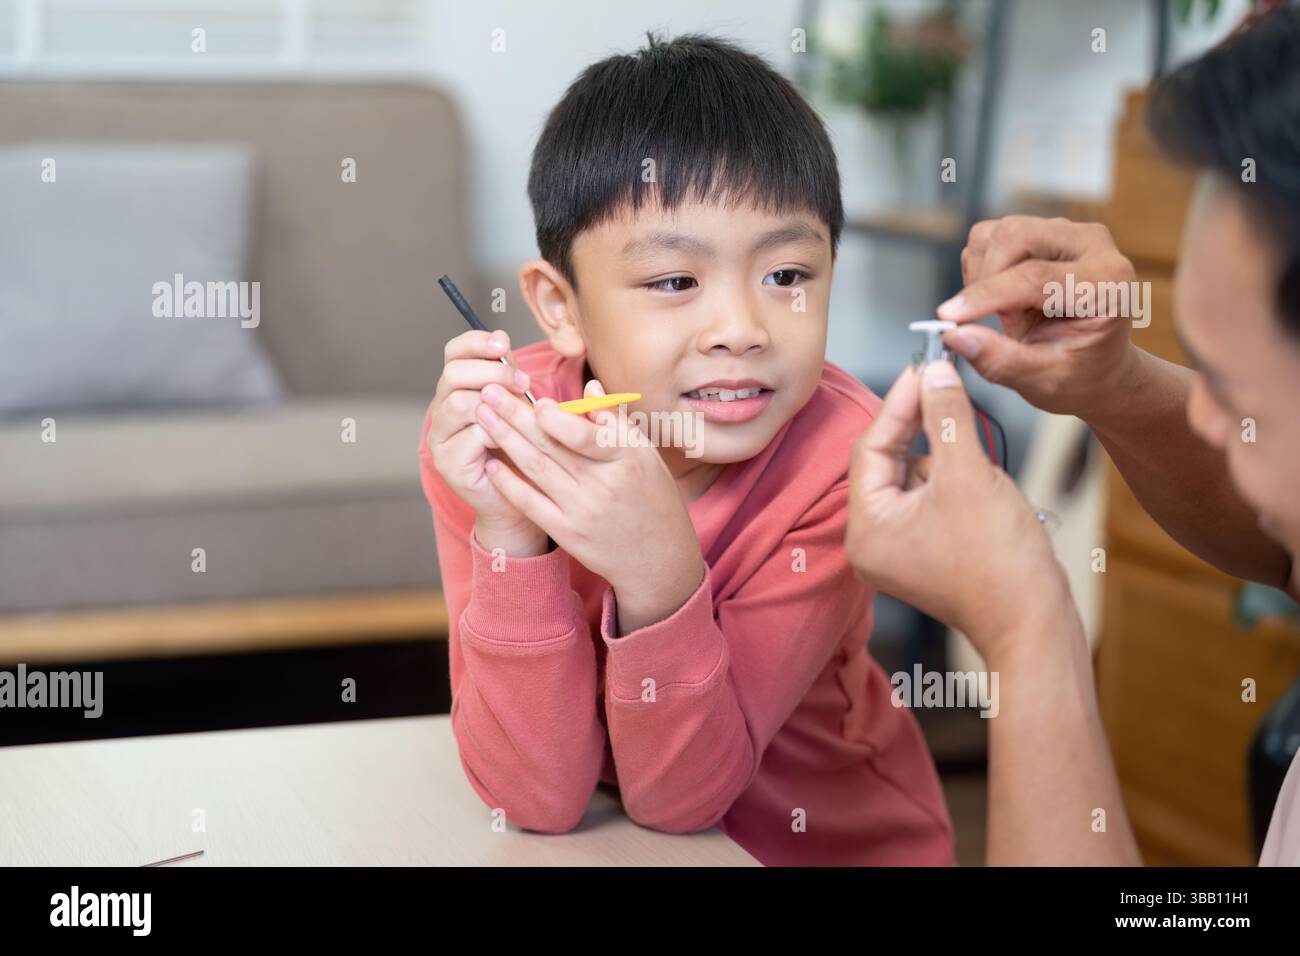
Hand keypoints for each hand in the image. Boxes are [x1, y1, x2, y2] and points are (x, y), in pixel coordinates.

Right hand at [427, 329, 545, 550]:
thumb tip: (503, 343)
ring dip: (496, 404)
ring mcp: (441, 438)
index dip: (476, 342)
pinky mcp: (448, 463)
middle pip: (453, 374)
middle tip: (522, 382)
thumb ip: (510, 376)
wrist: (522, 498)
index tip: (503, 342)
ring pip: (459, 403)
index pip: (454, 353)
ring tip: (520, 414)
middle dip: (492, 371)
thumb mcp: (521, 404)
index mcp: (458, 390)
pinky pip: (471, 436)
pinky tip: (511, 441)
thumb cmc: (524, 448)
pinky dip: (497, 434)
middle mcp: (442, 411)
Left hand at [474, 378, 705, 634]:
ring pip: (535, 468)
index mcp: (627, 458)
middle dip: (515, 415)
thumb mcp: (648, 456)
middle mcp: (603, 484)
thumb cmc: (654, 499)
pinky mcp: (567, 532)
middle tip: (489, 392)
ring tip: (483, 416)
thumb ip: (617, 421)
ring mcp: (582, 510)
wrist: (659, 559)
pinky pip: (531, 503)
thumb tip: (589, 386)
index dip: (554, 416)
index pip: (584, 434)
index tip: (533, 397)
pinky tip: (492, 463)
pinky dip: (509, 483)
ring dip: (505, 440)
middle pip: (551, 444)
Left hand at [846, 359, 1074, 663]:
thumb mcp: (969, 473)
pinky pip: (930, 499)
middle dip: (920, 426)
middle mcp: (872, 542)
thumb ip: (946, 417)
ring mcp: (900, 550)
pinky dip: (953, 478)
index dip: (899, 402)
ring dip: (942, 452)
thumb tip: (935, 372)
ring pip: (912, 477)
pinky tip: (981, 477)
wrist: (1035, 623)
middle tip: (944, 384)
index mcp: (866, 528)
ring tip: (974, 447)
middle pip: (887, 461)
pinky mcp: (928, 553)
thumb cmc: (999, 560)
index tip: (925, 367)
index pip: (870, 447)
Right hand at [939, 215, 1140, 419]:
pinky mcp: (1040, 231)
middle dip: (985, 280)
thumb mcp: (1043, 380)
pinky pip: (988, 238)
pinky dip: (980, 270)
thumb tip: (954, 336)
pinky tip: (1003, 299)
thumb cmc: (1079, 374)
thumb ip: (1000, 360)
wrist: (1098, 366)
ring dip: (982, 277)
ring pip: (996, 234)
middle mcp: (1092, 245)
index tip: (948, 318)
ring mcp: (1066, 232)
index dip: (985, 296)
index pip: (1035, 276)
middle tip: (992, 321)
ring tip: (1006, 314)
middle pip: (1015, 236)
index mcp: (1107, 282)